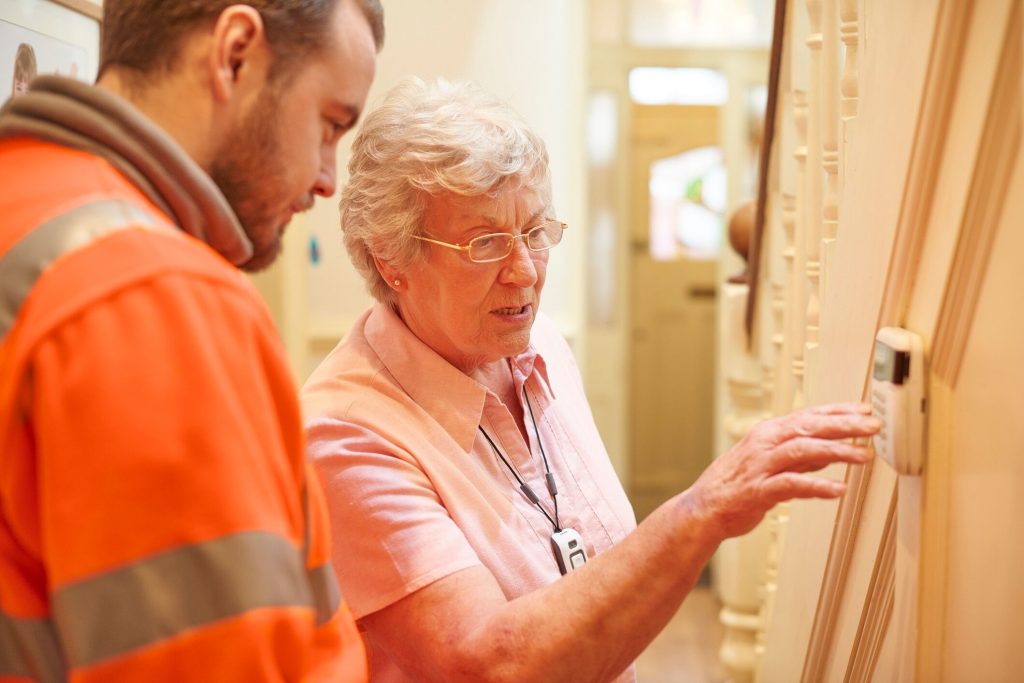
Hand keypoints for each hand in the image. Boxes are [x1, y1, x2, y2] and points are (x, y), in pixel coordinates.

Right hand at [684, 403, 879, 540]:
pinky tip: (839, 490)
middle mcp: (765, 443)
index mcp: (768, 433)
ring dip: (837, 451)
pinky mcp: (759, 491)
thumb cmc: (736, 485)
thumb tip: (830, 452)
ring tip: (864, 455)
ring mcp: (761, 466)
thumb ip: (798, 457)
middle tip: (873, 425)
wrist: (703, 508)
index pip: (808, 415)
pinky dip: (817, 486)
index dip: (838, 411)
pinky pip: (791, 485)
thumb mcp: (768, 462)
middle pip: (809, 427)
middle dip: (844, 425)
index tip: (865, 409)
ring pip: (802, 450)